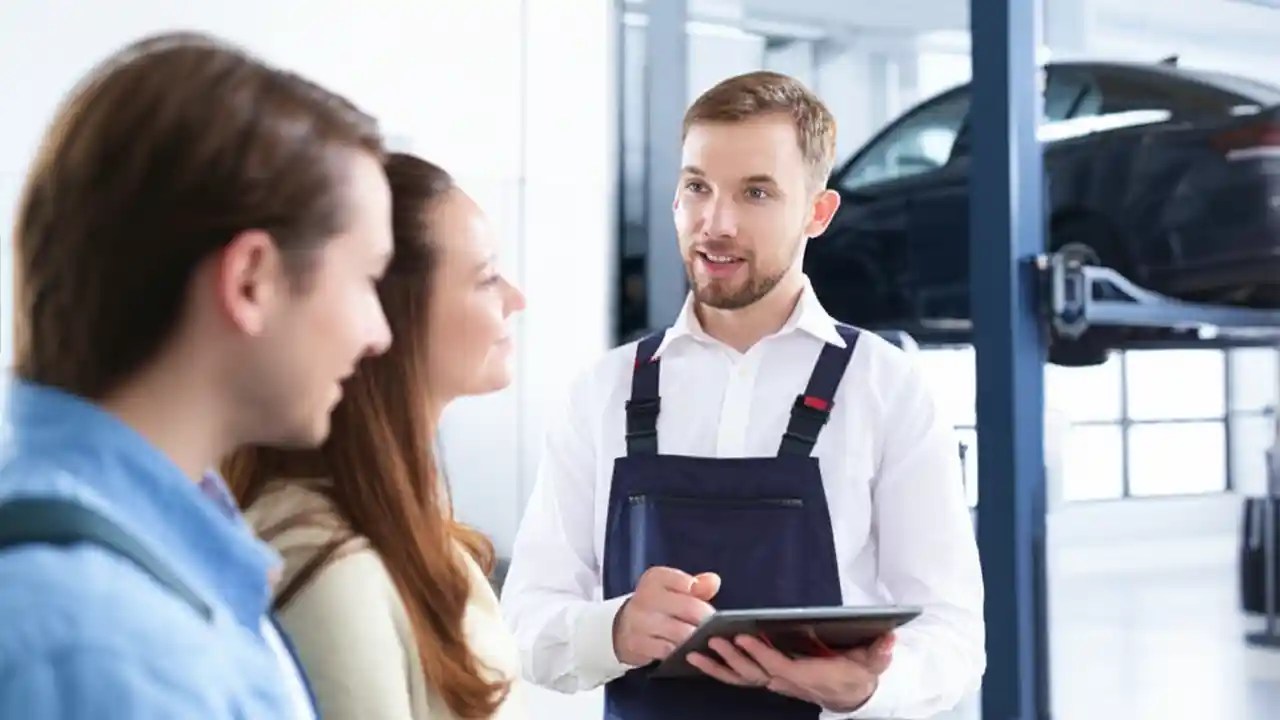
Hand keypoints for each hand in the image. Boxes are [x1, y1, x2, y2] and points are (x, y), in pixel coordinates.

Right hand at [612, 567, 719, 666]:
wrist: (623, 628)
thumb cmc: (659, 607)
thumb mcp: (675, 590)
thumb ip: (698, 585)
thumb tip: (714, 581)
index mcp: (655, 579)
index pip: (684, 581)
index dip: (698, 593)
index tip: (702, 601)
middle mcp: (644, 597)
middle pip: (690, 608)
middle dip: (706, 621)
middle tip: (713, 628)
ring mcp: (639, 621)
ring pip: (681, 633)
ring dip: (696, 640)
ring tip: (701, 641)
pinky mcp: (637, 644)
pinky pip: (669, 651)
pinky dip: (681, 653)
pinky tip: (686, 652)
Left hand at [687, 632, 894, 712]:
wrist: (853, 693)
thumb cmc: (857, 673)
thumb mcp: (874, 663)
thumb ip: (881, 652)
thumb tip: (890, 639)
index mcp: (808, 675)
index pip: (779, 665)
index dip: (761, 653)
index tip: (745, 637)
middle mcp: (787, 681)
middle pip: (754, 673)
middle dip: (733, 657)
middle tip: (712, 640)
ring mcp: (776, 682)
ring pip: (741, 678)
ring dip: (718, 666)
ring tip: (692, 652)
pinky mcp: (768, 679)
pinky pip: (739, 677)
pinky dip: (719, 669)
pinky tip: (699, 659)